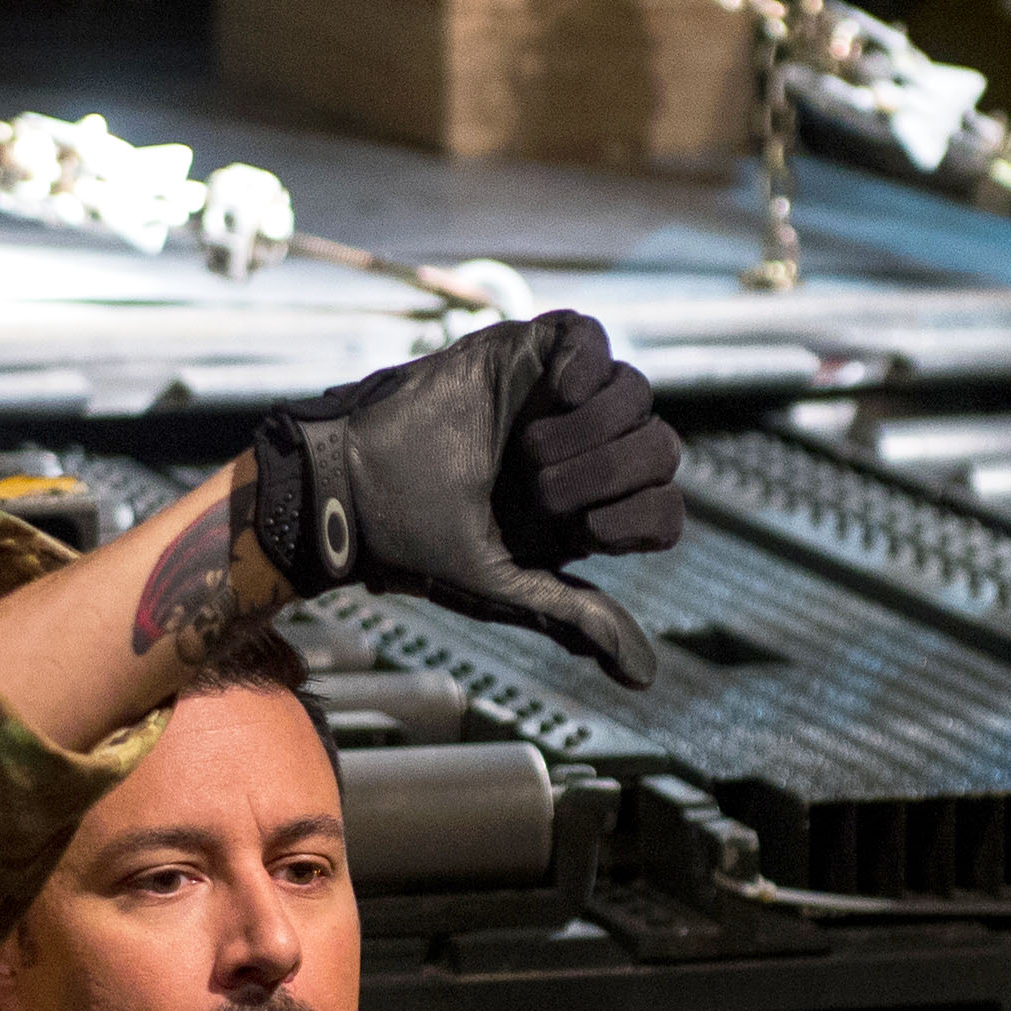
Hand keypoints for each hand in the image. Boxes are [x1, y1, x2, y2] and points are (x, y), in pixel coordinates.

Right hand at [251, 311, 683, 686]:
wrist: (348, 485)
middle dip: (611, 473)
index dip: (640, 517)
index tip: (586, 530)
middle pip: (660, 447)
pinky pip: (590, 334)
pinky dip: (590, 360)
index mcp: (581, 510)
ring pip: (634, 392)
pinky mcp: (524, 350)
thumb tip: (644, 677)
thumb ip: (575, 616)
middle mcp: (578, 451)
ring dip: (594, 428)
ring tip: (532, 447)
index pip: (662, 506)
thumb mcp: (501, 585)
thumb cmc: (414, 538)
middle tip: (542, 487)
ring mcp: (553, 396)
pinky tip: (559, 390)